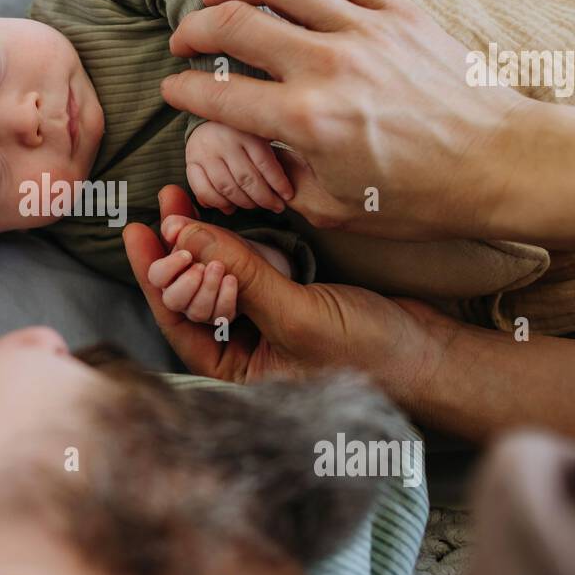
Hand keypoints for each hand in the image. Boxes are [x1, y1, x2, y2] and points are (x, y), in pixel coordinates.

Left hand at [124, 185, 451, 399]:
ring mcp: (267, 327)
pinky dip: (235, 245)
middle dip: (176, 252)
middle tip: (164, 204)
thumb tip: (182, 234)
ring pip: (218, 279)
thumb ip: (239, 274)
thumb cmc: (370, 355)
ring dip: (202, 241)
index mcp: (235, 374)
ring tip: (184, 199)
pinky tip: (221, 216)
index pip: (177, 321)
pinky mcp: (289, 302)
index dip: (154, 276)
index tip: (138, 232)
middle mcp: (244, 353)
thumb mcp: (295, 316)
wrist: (435, 356)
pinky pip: (249, 271)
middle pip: (192, 297)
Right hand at [163, 0, 530, 240]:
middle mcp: (328, 66)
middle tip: (182, 40)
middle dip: (193, 30)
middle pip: (235, 24)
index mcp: (307, 122)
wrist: (500, 163)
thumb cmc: (423, 197)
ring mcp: (365, 31)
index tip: (173, 90)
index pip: (220, 95)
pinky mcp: (398, 12)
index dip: (182, 92)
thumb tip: (258, 152)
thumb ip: (283, 177)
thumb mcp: (335, 209)